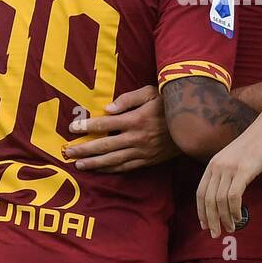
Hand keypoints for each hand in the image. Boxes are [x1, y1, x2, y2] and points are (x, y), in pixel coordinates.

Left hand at [62, 85, 178, 171]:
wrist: (194, 124)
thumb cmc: (170, 104)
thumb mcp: (151, 92)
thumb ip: (128, 99)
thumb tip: (108, 109)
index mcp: (135, 120)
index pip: (104, 124)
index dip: (86, 127)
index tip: (72, 128)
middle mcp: (137, 138)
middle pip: (104, 146)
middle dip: (84, 149)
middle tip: (67, 152)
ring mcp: (143, 151)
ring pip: (113, 160)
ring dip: (94, 163)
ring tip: (79, 164)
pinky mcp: (149, 160)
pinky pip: (126, 167)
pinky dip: (112, 170)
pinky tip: (100, 170)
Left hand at [197, 120, 261, 237]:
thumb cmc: (256, 144)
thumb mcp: (235, 158)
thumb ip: (227, 173)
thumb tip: (226, 196)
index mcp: (213, 164)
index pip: (200, 192)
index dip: (201, 211)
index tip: (204, 225)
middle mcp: (217, 166)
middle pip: (208, 199)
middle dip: (210, 220)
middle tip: (215, 234)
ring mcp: (229, 168)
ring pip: (220, 201)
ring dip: (224, 218)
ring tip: (230, 228)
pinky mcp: (243, 171)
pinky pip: (233, 196)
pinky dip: (234, 210)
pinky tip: (238, 217)